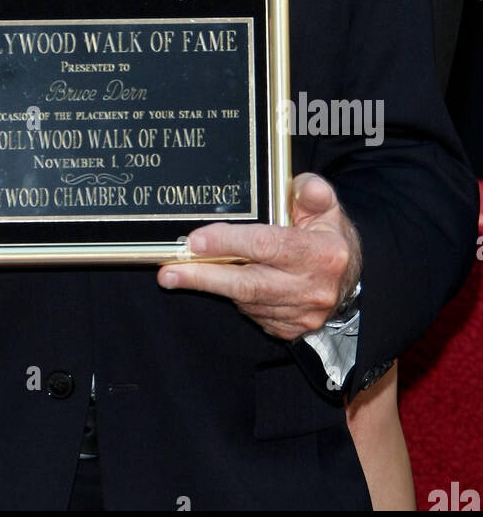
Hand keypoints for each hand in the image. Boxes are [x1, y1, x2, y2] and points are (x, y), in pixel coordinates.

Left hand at [156, 173, 361, 340]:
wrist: (349, 278)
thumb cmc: (327, 234)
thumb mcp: (326, 207)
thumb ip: (312, 192)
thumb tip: (303, 185)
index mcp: (322, 253)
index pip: (267, 246)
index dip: (228, 243)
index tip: (195, 240)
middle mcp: (313, 288)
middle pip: (248, 284)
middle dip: (203, 277)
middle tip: (167, 271)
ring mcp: (303, 314)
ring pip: (246, 301)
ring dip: (214, 285)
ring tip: (182, 271)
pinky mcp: (291, 330)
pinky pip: (253, 314)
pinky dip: (235, 298)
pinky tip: (222, 282)